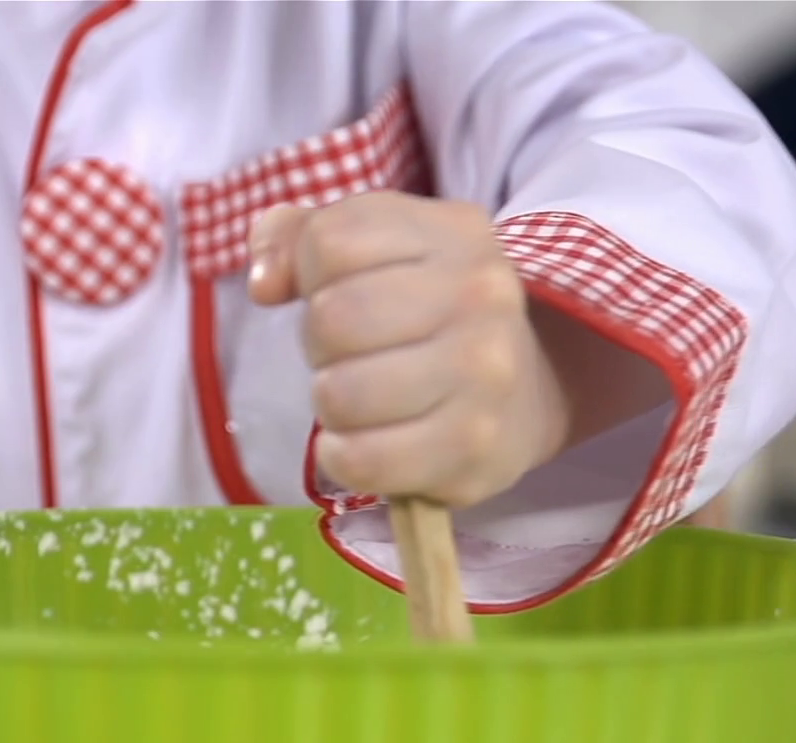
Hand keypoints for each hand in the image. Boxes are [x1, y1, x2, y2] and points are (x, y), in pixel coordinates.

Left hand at [246, 192, 571, 507]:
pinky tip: (359, 442)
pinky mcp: (471, 448)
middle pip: (333, 319)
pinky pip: (361, 459)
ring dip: (331, 402)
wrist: (530, 387)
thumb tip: (265, 283)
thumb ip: (299, 236)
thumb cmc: (428, 311)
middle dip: (321, 343)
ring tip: (362, 396)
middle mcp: (479, 295)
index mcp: (454, 231)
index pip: (330, 241)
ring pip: (341, 393)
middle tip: (351, 354)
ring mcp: (482, 375)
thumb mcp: (377, 246)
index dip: (309, 272)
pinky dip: (341, 456)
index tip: (339, 290)